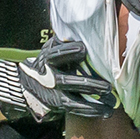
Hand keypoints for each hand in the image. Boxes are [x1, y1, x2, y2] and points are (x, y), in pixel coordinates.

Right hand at [0, 38, 115, 122]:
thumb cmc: (49, 61)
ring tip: (110, 99)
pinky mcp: (58, 104)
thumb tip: (90, 27)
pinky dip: (91, 111)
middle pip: (67, 81)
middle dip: (88, 84)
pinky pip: (75, 109)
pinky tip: (106, 111)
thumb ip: (65, 41)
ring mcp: (53, 93)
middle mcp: (48, 77)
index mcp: (47, 59)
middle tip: (107, 86)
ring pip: (72, 99)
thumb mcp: (52, 48)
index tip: (83, 49)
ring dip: (93, 101)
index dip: (68, 52)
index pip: (55, 55)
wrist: (28, 83)